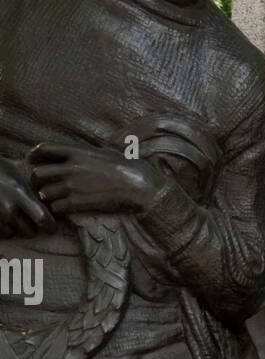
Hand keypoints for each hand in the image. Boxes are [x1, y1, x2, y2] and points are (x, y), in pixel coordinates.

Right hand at [0, 157, 52, 235]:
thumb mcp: (17, 175)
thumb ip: (31, 192)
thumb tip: (48, 206)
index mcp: (20, 193)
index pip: (43, 219)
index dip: (49, 225)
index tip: (51, 226)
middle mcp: (8, 208)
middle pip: (29, 232)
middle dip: (31, 228)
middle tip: (30, 222)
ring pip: (12, 233)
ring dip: (14, 229)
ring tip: (12, 217)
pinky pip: (0, 233)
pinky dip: (2, 229)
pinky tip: (2, 218)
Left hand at [28, 143, 162, 217]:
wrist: (138, 186)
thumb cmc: (127, 167)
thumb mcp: (105, 151)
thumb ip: (88, 152)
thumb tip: (82, 152)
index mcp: (77, 151)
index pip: (44, 149)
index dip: (34, 155)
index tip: (32, 160)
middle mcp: (71, 168)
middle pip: (38, 173)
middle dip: (36, 180)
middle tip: (41, 185)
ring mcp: (73, 186)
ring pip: (44, 193)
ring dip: (46, 197)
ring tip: (53, 199)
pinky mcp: (78, 203)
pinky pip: (56, 207)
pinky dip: (57, 209)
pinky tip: (64, 209)